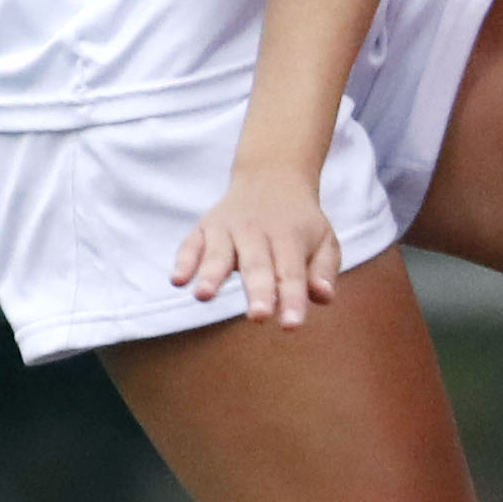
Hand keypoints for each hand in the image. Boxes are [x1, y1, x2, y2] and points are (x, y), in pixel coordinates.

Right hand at [172, 170, 342, 328]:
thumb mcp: (324, 240)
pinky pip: (191, 245)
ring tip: (203, 295)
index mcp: (290, 238)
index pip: (292, 273)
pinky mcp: (204, 228)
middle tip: (258, 316)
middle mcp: (256, 232)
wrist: (272, 177)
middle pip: (256, 266)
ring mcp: (227, 229)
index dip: (292, 300)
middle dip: (257, 291)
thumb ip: (324, 271)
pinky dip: (183, 261)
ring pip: (219, 254)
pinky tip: (178, 280)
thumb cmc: (300, 223)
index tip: (291, 325)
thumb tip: (324, 297)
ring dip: (211, 275)